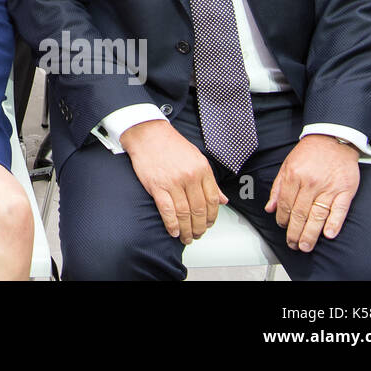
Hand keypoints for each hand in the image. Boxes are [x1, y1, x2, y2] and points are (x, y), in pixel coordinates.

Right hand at [119, 119, 226, 243]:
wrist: (147, 134)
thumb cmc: (171, 144)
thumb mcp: (197, 158)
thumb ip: (210, 181)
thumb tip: (223, 199)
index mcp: (202, 169)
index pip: (212, 200)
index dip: (212, 217)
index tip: (209, 224)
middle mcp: (189, 177)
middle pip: (199, 210)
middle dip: (200, 227)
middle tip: (198, 234)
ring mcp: (173, 182)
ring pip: (184, 213)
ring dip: (187, 230)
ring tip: (186, 237)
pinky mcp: (157, 186)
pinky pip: (167, 211)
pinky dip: (172, 224)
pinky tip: (174, 231)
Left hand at [264, 134, 359, 251]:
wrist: (333, 139)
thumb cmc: (309, 153)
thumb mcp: (287, 165)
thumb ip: (278, 188)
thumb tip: (270, 208)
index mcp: (294, 176)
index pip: (286, 204)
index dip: (283, 219)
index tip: (282, 227)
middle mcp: (310, 183)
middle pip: (300, 213)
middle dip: (295, 232)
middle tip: (293, 244)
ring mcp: (329, 187)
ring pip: (317, 215)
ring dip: (311, 233)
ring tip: (306, 246)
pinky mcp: (345, 190)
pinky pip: (339, 210)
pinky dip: (334, 223)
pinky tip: (328, 234)